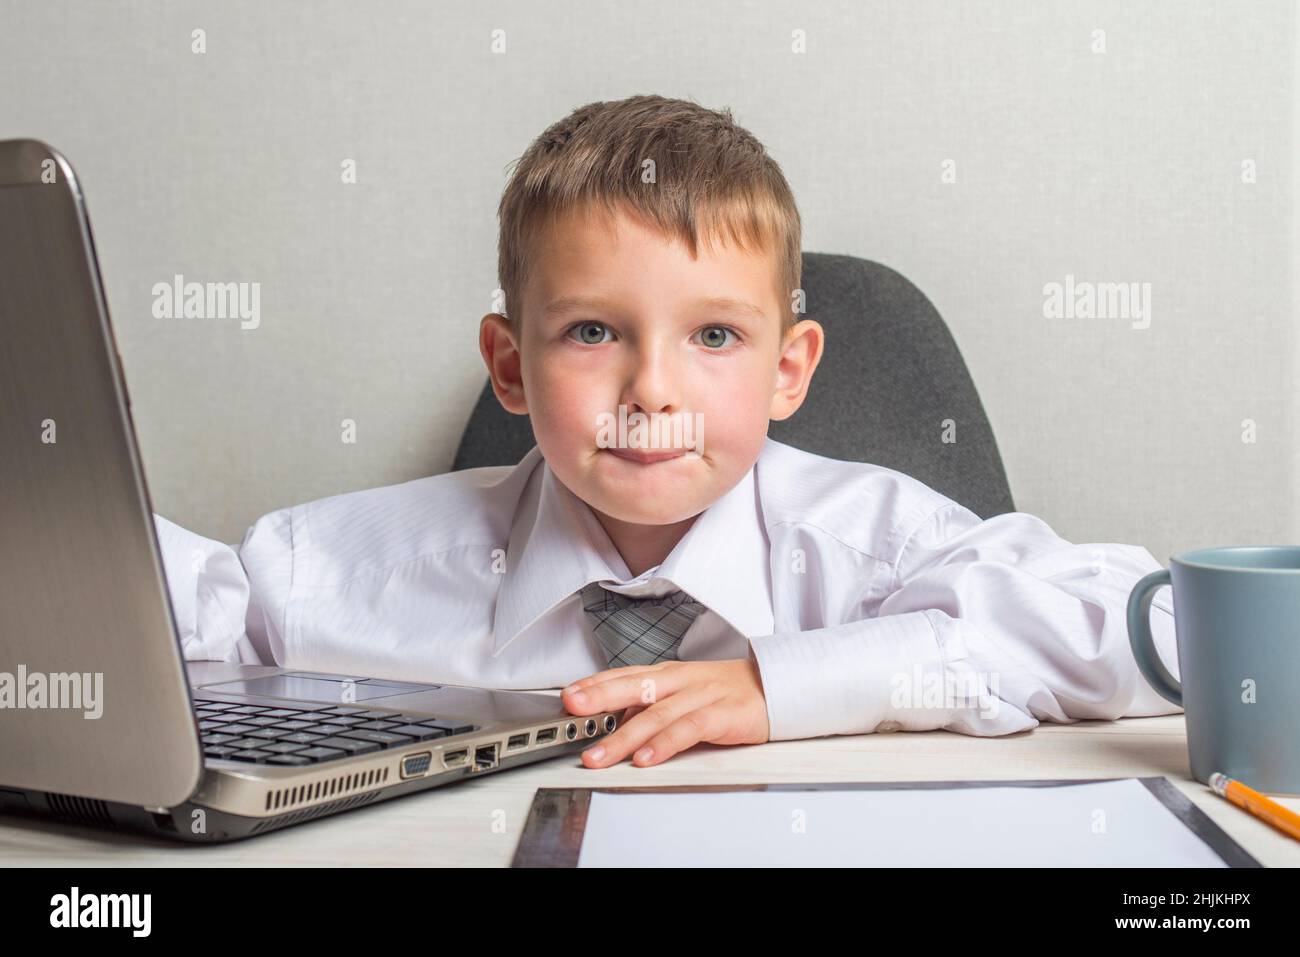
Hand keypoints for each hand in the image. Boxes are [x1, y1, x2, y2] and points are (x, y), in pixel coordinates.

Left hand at [561, 658, 770, 767]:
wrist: (776, 687)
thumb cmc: (725, 692)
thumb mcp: (683, 692)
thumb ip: (651, 704)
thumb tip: (615, 720)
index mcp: (667, 674)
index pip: (624, 675)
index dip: (594, 684)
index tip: (567, 696)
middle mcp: (679, 681)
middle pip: (633, 687)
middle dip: (599, 698)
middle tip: (571, 711)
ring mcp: (700, 697)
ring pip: (655, 714)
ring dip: (623, 737)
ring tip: (599, 755)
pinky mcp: (721, 715)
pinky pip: (688, 730)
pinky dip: (664, 745)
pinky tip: (646, 757)